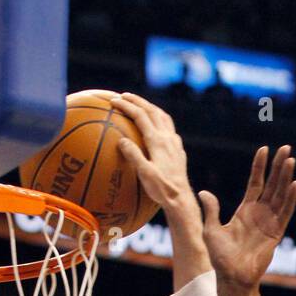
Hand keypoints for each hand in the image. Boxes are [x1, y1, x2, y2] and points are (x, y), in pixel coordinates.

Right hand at [112, 92, 192, 210]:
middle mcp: (168, 138)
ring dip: (150, 107)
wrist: (181, 199)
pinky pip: (169, 127)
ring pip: (162, 116)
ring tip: (140, 105)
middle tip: (124, 95)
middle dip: (137, 101)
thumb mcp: (144, 174)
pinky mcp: (179, 150)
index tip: (113, 101)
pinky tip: (156, 126)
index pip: (140, 116)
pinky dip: (159, 119)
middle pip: (152, 111)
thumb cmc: (162, 190)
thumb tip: (121, 140)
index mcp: (157, 141)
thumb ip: (133, 155)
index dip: (126, 106)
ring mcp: (175, 143)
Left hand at [198, 147, 295, 289]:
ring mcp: (269, 223)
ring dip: (286, 178)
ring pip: (280, 195)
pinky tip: (295, 184)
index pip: (255, 183)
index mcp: (245, 211)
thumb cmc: (221, 258)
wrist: (232, 277)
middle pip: (272, 185)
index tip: (264, 150)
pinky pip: (285, 213)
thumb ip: (211, 210)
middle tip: (286, 148)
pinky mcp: (276, 233)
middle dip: (278, 166)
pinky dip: (291, 199)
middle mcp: (259, 214)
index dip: (260, 167)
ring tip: (290, 160)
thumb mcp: (211, 230)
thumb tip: (204, 193)